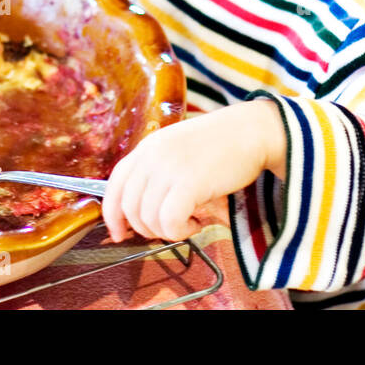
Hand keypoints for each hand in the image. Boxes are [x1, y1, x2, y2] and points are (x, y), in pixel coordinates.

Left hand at [102, 99, 286, 242]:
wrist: (251, 131)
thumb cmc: (221, 144)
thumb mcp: (178, 150)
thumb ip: (158, 171)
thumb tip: (143, 210)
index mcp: (147, 147)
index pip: (115, 185)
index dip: (113, 214)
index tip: (119, 232)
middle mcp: (152, 155)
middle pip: (129, 207)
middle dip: (146, 228)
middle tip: (171, 227)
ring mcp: (168, 168)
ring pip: (148, 218)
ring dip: (168, 230)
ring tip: (191, 220)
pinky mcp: (188, 182)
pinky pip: (169, 221)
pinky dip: (181, 231)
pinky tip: (197, 222)